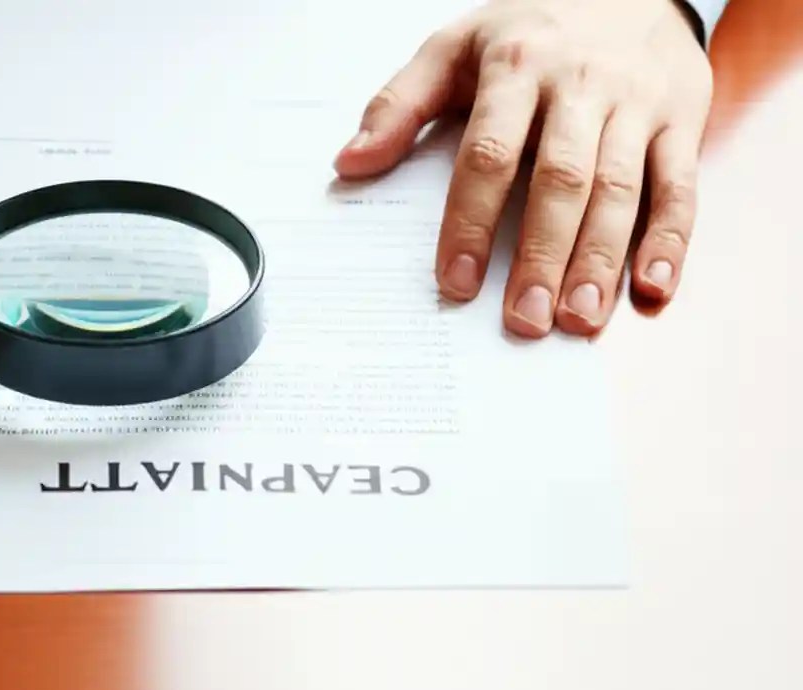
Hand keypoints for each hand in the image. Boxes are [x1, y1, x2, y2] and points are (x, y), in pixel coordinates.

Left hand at [333, 0, 712, 336]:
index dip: (470, 222)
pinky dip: (671, 240)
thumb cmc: (528, 28)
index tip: (456, 281)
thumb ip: (399, 104)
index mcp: (516, 69)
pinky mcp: (682, 117)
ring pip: (621, 189)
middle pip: (561, 180)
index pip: (489, 154)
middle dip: (541, 254)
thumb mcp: (454, 47)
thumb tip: (349, 163)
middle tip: (524, 320)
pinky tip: (651, 289)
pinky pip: (681, 184)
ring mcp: (636, 103)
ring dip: (600, 260)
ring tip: (578, 319)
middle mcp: (580, 85)